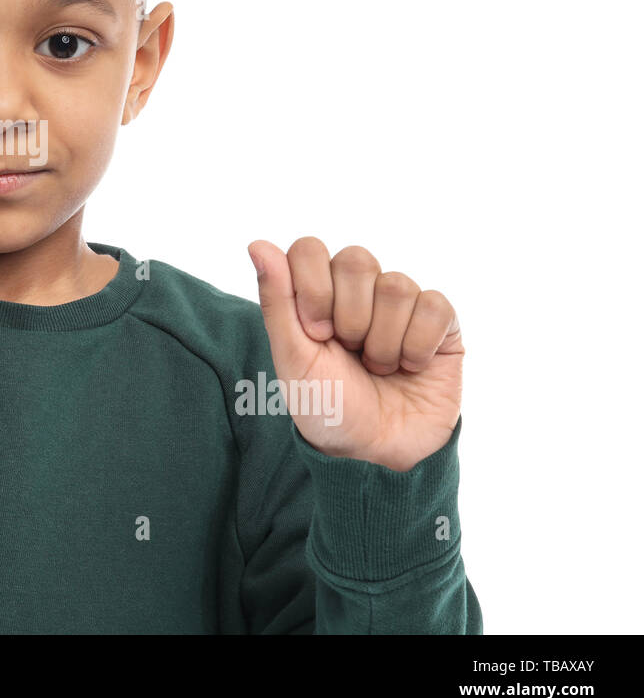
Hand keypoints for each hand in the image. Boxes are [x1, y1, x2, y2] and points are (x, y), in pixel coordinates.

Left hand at [247, 237, 463, 471]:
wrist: (374, 453)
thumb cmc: (327, 406)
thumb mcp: (292, 357)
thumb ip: (276, 299)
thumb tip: (257, 243)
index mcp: (318, 292)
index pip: (310, 249)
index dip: (313, 289)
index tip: (316, 333)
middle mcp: (359, 290)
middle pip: (356, 259)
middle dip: (349, 317)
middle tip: (349, 353)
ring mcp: (402, 305)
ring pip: (396, 285)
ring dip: (382, 339)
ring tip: (379, 367)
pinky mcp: (441, 324)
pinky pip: (434, 305)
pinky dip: (417, 345)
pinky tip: (410, 367)